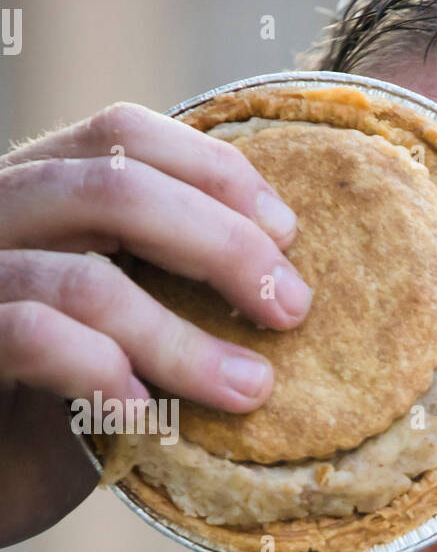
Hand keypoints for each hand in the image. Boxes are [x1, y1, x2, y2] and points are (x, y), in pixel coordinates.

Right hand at [0, 101, 312, 546]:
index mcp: (39, 197)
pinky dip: (99, 369)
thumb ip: (168, 288)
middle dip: (223, 245)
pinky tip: (144, 411)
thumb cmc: (54, 413)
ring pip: (83, 279)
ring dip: (184, 340)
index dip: (216, 173)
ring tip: (250, 387)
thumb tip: (285, 288)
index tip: (288, 235)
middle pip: (114, 188)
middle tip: (291, 309)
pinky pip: (29, 336)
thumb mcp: (123, 335)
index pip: (124, 137)